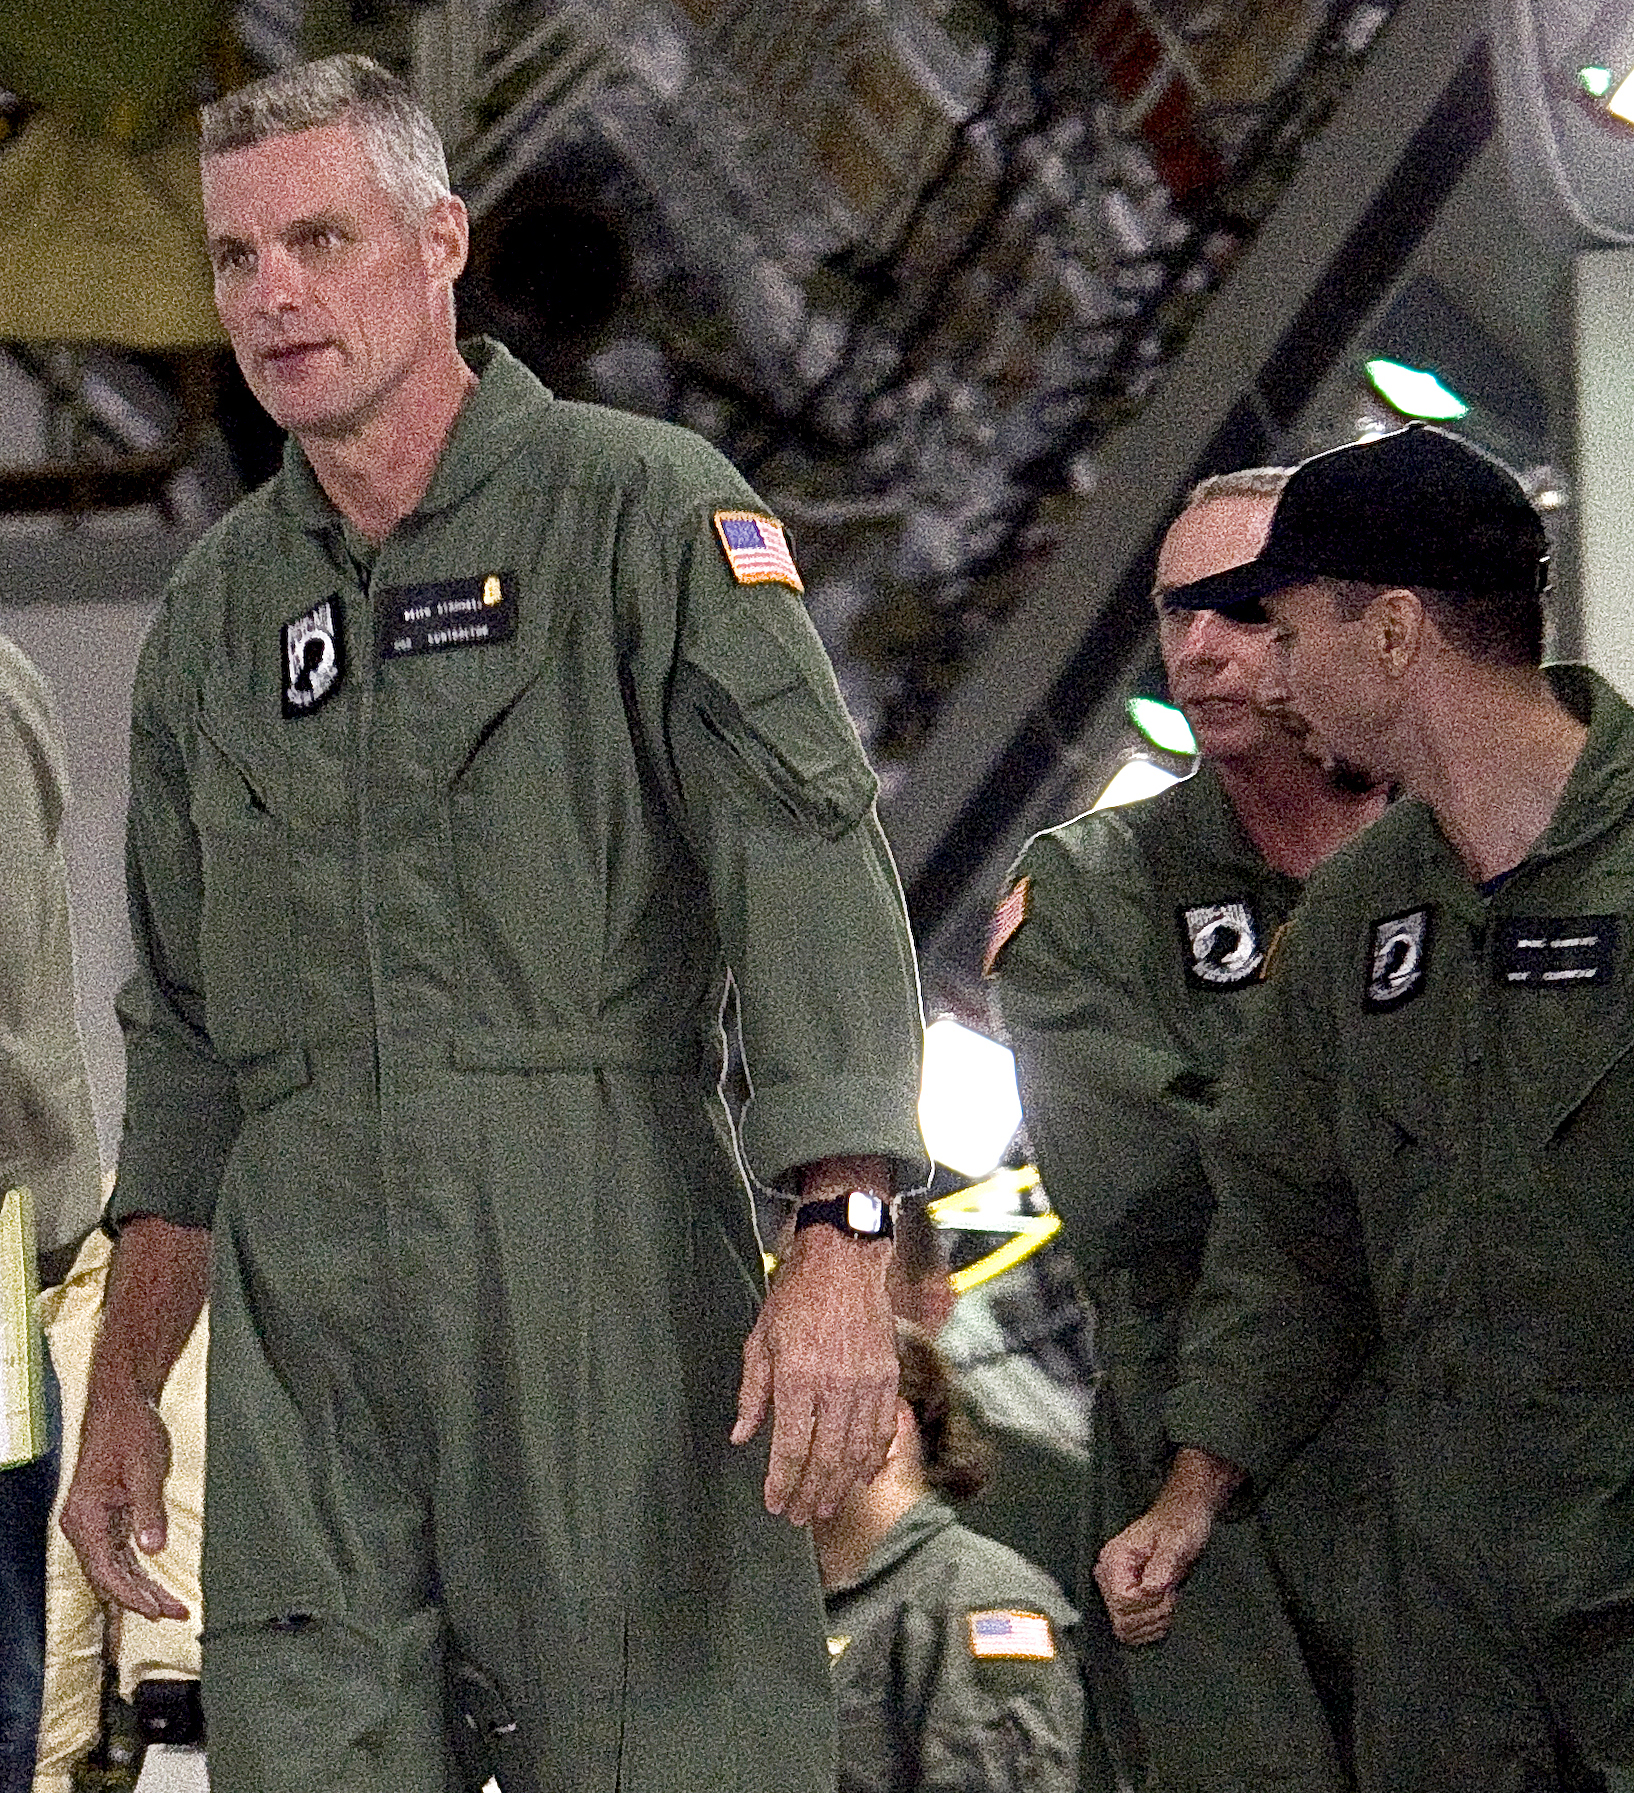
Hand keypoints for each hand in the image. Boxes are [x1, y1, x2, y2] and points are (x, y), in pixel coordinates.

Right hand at [60, 1386, 188, 1622]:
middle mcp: (83, 1524)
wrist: (122, 1404)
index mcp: (86, 1516)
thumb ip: (148, 1510)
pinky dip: (137, 1571)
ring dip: (141, 1589)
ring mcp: (93, 1522)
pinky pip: (118, 1554)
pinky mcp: (106, 1516)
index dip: (131, 1595)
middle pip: (108, 1576)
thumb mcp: (145, 1467)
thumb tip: (153, 1549)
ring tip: (172, 1607)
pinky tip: (154, 1585)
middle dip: (140, 1599)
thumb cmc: (130, 1429)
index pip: (105, 1569)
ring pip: (114, 1568)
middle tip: (175, 1613)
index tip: (158, 1610)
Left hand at [731, 1203, 896, 1524]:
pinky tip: (864, 1475)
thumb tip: (741, 1436)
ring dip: (841, 1484)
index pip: (789, 1446)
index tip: (775, 1504)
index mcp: (797, 1377)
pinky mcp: (887, 1375)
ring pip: (856, 1450)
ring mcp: (866, 1382)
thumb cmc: (796, 1296)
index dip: (781, 1482)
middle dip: (810, 1493)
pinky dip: (874, 1456)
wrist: (844, 1260)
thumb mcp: (761, 1339)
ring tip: (827, 1505)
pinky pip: (883, 1427)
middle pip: (824, 1457)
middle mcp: (834, 1385)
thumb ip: (752, 1392)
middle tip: (800, 1517)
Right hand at [1092, 1446, 1240, 1644]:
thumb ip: (1164, 1563)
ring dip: (1153, 1623)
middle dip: (1153, 1614)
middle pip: (1121, 1619)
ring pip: (1125, 1630)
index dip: (1149, 1602)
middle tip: (1171, 1596)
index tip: (1168, 1589)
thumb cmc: (1180, 1526)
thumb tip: (1152, 1588)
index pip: (1122, 1600)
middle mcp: (1108, 1575)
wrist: (1182, 1520)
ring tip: (1169, 1601)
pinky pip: (1131, 1631)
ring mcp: (1114, 1589)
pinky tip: (1164, 1611)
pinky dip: (1151, 1628)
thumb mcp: (1177, 1541)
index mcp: (1114, 1558)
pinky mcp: (1124, 1600)